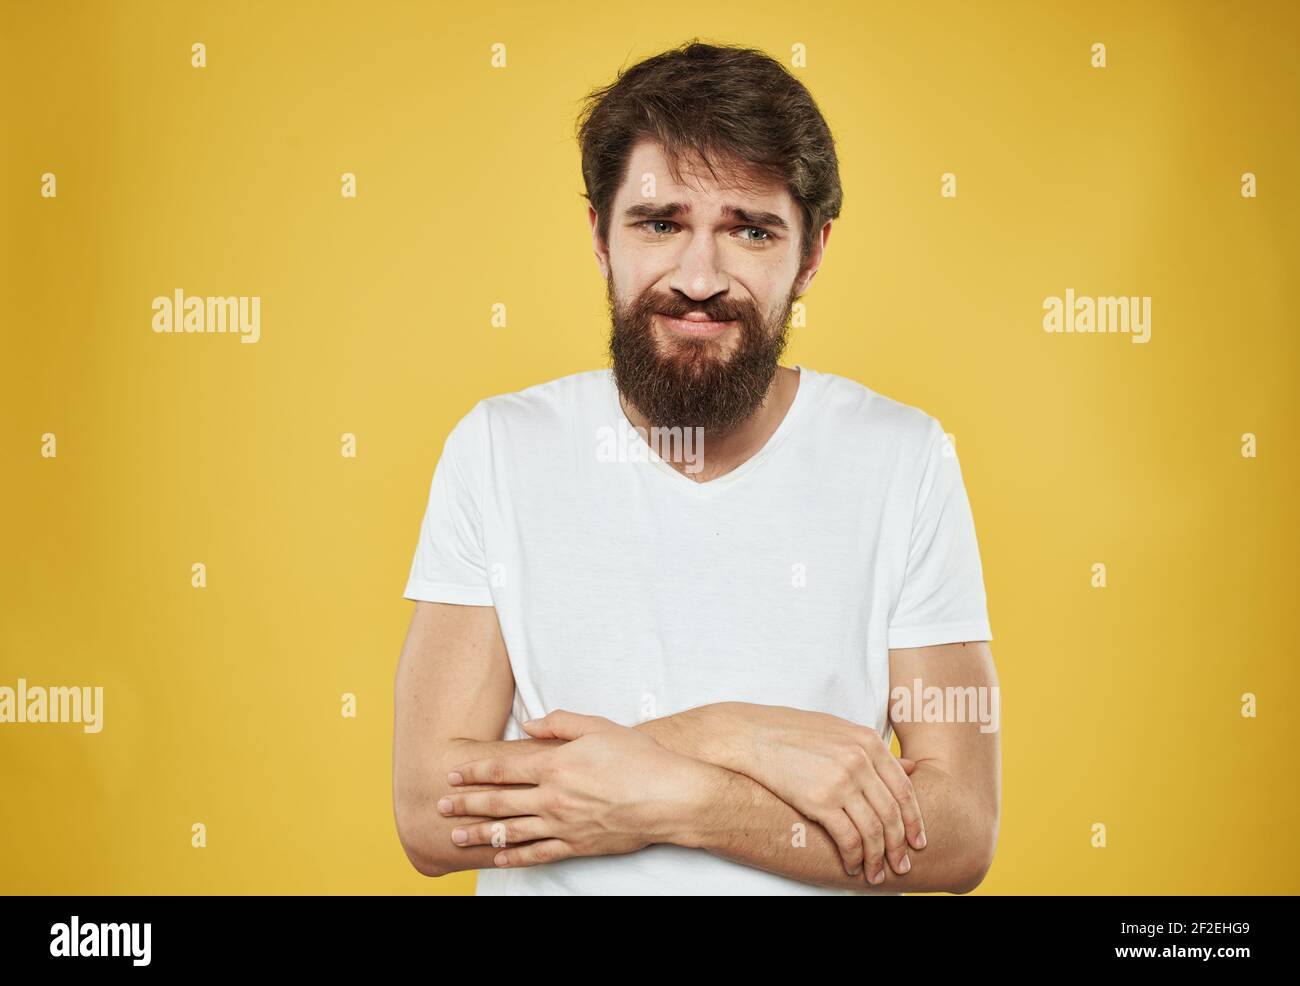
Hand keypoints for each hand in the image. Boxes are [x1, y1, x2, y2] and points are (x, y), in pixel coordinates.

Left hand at [439, 710, 698, 867]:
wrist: (669, 797)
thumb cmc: (638, 758)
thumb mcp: (598, 726)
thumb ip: (560, 723)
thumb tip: (529, 723)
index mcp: (555, 766)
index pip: (503, 769)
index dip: (475, 771)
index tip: (453, 774)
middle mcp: (552, 798)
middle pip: (499, 802)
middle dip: (466, 803)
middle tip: (441, 805)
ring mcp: (563, 826)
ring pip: (511, 832)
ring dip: (480, 833)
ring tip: (456, 835)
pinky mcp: (577, 845)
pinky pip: (537, 855)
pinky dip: (514, 858)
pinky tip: (498, 859)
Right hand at [723, 704, 924, 883]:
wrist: (750, 736)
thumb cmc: (791, 733)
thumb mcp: (839, 731)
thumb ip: (873, 750)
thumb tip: (912, 767)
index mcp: (868, 741)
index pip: (904, 788)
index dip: (914, 820)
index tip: (918, 841)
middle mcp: (860, 759)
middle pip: (892, 813)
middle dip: (900, 845)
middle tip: (902, 866)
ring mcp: (841, 780)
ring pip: (874, 830)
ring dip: (878, 858)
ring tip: (876, 874)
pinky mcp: (820, 800)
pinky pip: (848, 837)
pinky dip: (855, 856)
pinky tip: (852, 865)